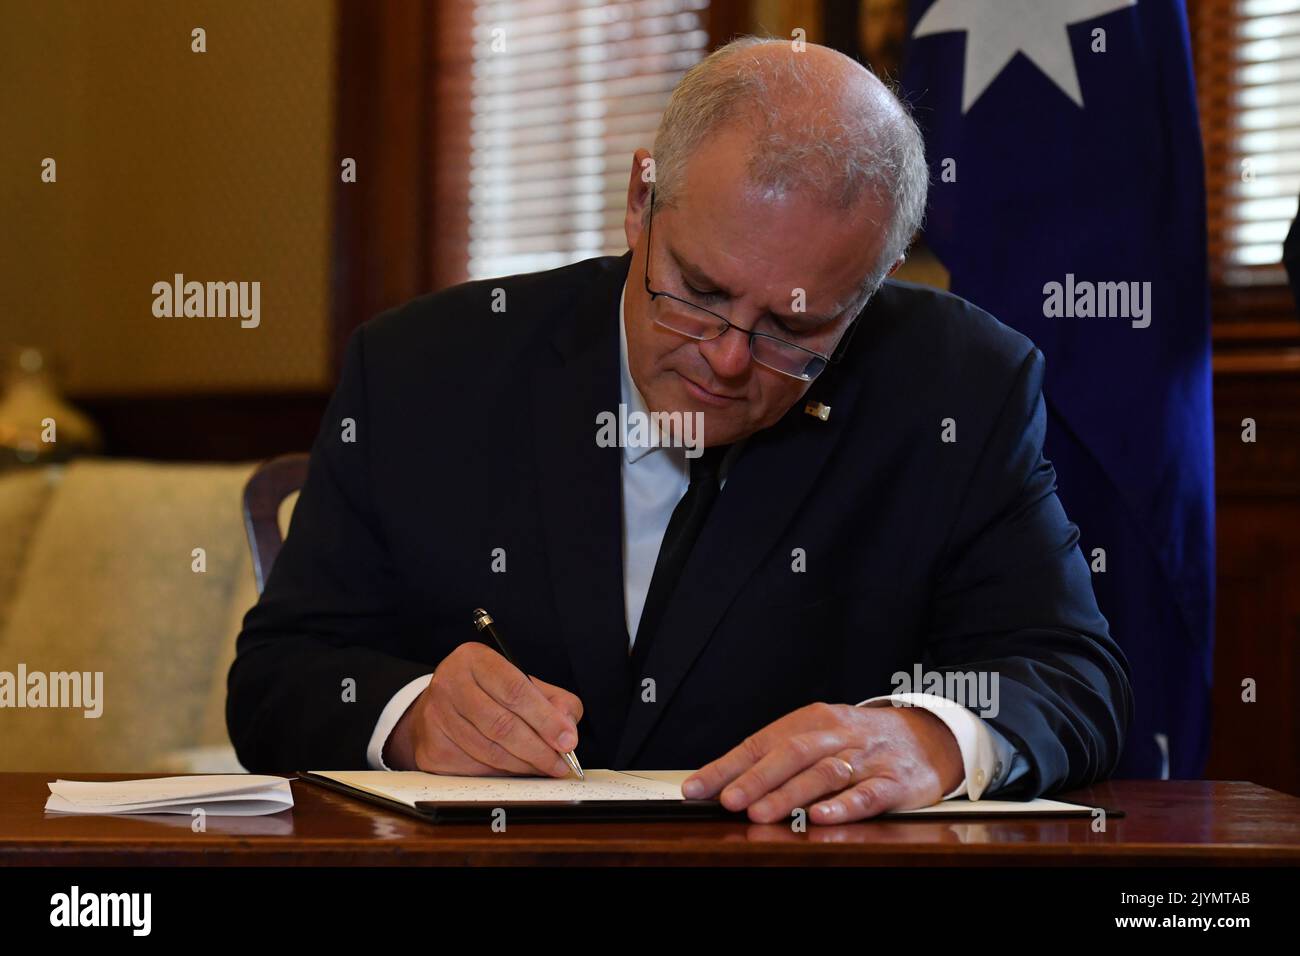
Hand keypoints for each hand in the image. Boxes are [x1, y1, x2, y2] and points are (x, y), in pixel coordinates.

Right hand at [383, 642, 582, 775]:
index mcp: (475, 659)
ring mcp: (436, 717)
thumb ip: (554, 700)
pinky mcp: (432, 748)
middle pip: (501, 724)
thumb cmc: (489, 693)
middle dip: (538, 749)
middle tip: (560, 763)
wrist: (440, 706)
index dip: (545, 719)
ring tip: (545, 767)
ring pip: (489, 751)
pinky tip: (518, 770)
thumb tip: (566, 729)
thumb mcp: (523, 682)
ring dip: (524, 765)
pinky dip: (503, 774)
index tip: (567, 740)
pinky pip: (475, 768)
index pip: (515, 690)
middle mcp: (450, 683)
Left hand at [681, 702, 963, 823]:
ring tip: (762, 814)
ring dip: (790, 794)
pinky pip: (869, 794)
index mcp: (811, 721)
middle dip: (757, 779)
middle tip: (730, 802)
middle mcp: (836, 735)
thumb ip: (775, 758)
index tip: (696, 789)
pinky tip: (821, 817)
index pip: (761, 742)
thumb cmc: (859, 741)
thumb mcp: (818, 737)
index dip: (727, 766)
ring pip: (825, 773)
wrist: (927, 735)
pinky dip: (844, 806)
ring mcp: (867, 758)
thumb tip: (722, 784)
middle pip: (792, 752)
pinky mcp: (895, 782)